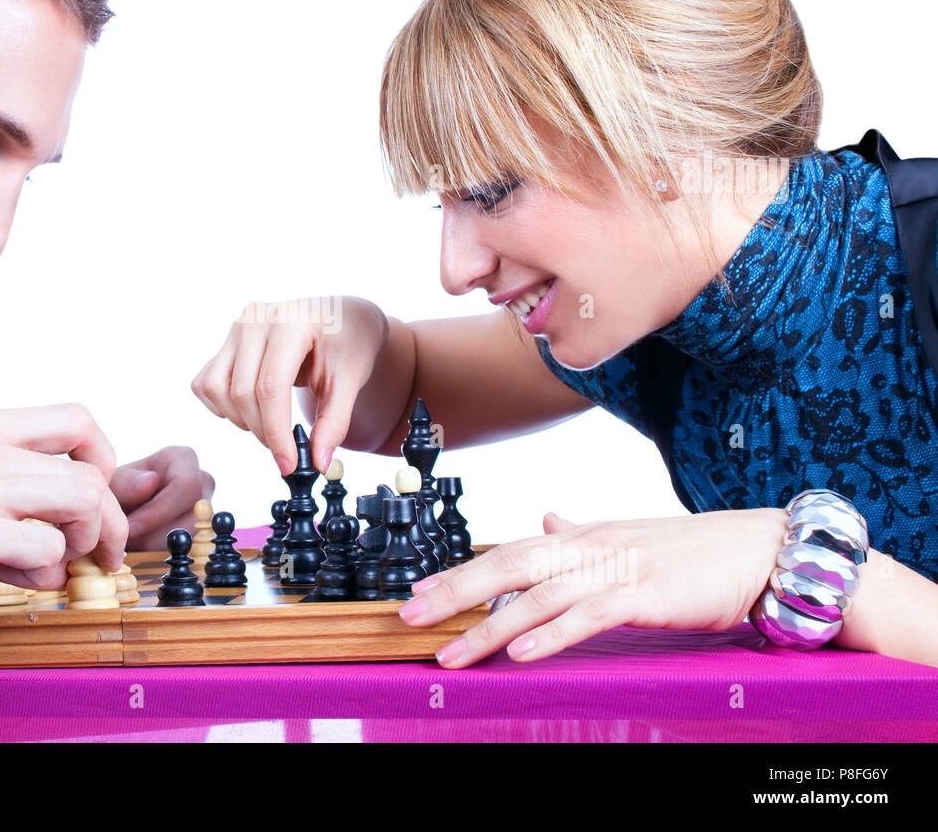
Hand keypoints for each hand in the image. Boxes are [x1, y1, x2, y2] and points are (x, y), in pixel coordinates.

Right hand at [0, 403, 127, 636]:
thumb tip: (62, 503)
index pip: (77, 418)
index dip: (103, 460)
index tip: (94, 500)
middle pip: (92, 467)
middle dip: (109, 518)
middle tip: (99, 552)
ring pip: (82, 502)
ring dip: (81, 545)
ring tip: (49, 566)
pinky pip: (47, 551)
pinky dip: (45, 576)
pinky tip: (14, 581)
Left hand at [109, 446, 214, 550]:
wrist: (114, 513)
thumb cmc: (113, 493)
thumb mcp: (111, 485)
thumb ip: (125, 483)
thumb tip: (151, 482)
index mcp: (183, 459)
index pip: (186, 485)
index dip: (159, 511)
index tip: (129, 527)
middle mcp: (202, 481)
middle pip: (193, 516)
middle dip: (156, 536)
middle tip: (126, 544)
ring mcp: (205, 509)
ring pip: (193, 539)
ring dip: (157, 549)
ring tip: (130, 547)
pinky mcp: (202, 533)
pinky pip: (189, 553)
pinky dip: (162, 557)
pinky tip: (140, 553)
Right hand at [192, 296, 388, 473]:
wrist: (341, 317)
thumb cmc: (348, 343)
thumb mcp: (350, 381)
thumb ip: (334, 422)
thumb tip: (318, 462)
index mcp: (291, 322)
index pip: (270, 387)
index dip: (276, 433)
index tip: (289, 463)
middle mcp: (256, 319)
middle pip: (242, 393)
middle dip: (263, 432)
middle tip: (287, 447)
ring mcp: (236, 327)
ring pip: (217, 390)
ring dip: (240, 419)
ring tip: (271, 423)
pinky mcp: (225, 340)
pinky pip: (206, 383)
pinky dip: (222, 405)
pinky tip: (252, 408)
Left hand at [399, 508, 788, 666]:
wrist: (760, 549)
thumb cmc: (692, 549)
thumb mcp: (625, 536)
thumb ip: (580, 532)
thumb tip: (547, 517)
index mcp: (580, 535)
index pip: (507, 552)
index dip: (460, 573)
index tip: (419, 594)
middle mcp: (589, 545)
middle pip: (506, 567)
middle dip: (454, 593)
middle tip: (409, 617)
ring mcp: (615, 567)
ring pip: (537, 596)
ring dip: (488, 626)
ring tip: (451, 652)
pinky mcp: (646, 593)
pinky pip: (588, 615)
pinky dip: (551, 634)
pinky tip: (520, 653)